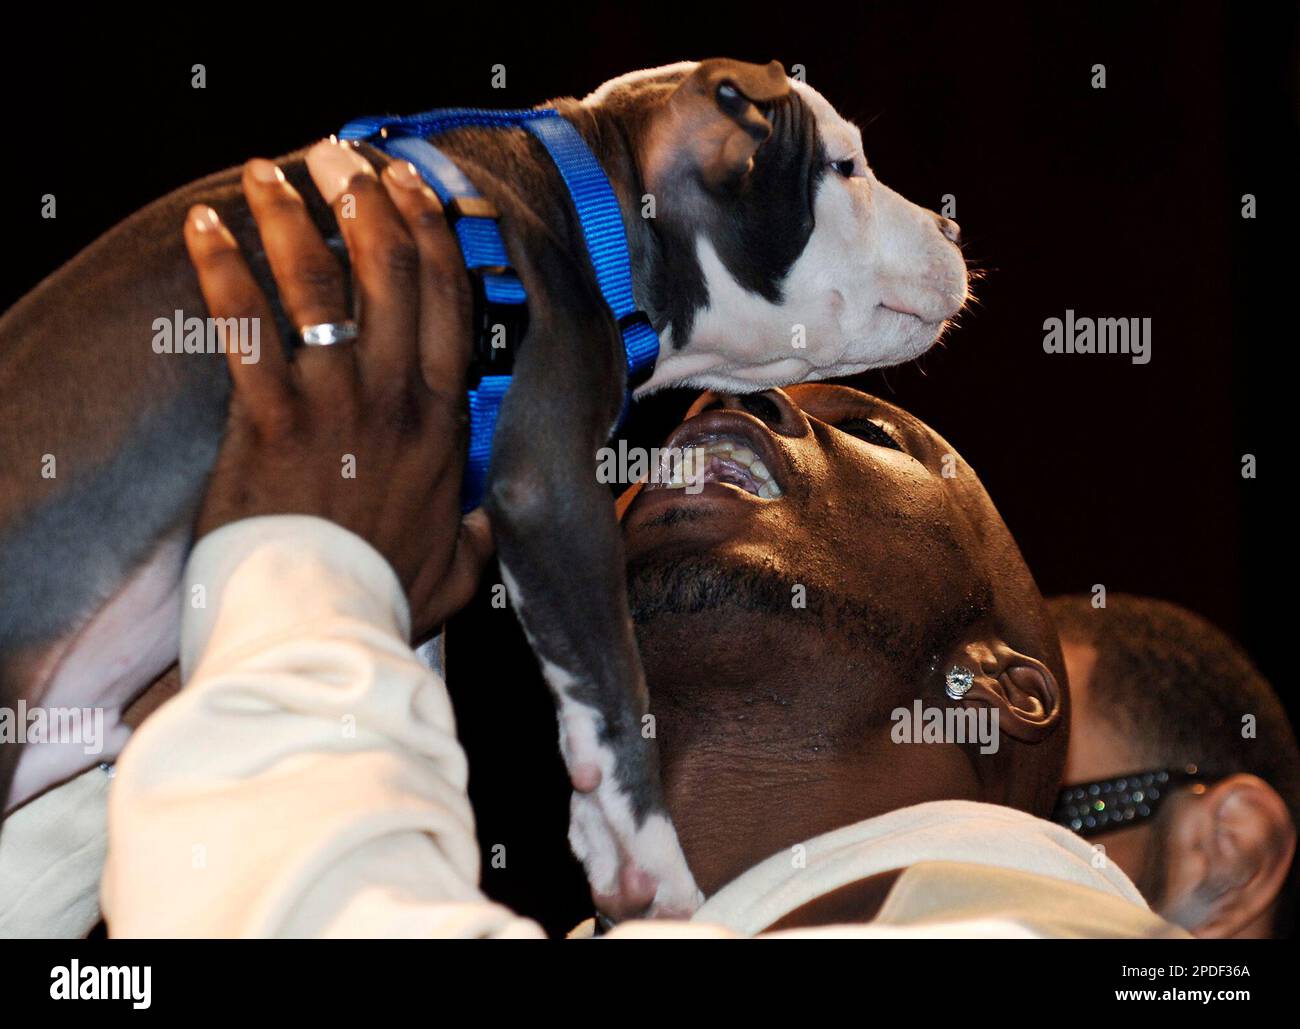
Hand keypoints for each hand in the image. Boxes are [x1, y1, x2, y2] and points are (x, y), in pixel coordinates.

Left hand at [184, 139, 492, 636]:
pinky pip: (247, 329)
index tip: (418, 193)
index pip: (448, 308)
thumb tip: (489, 524)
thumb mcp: (460, 572)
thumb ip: (480, 538)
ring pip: (321, 286)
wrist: (325, 629)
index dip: (435, 238)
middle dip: (370, 204)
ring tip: (270, 175)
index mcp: (443, 423)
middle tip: (346, 163)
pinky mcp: (270, 419)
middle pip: (392, 274)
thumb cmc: (387, 598)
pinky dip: (222, 273)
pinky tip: (204, 231)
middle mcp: (396, 398)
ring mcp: (334, 404)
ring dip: (294, 219)